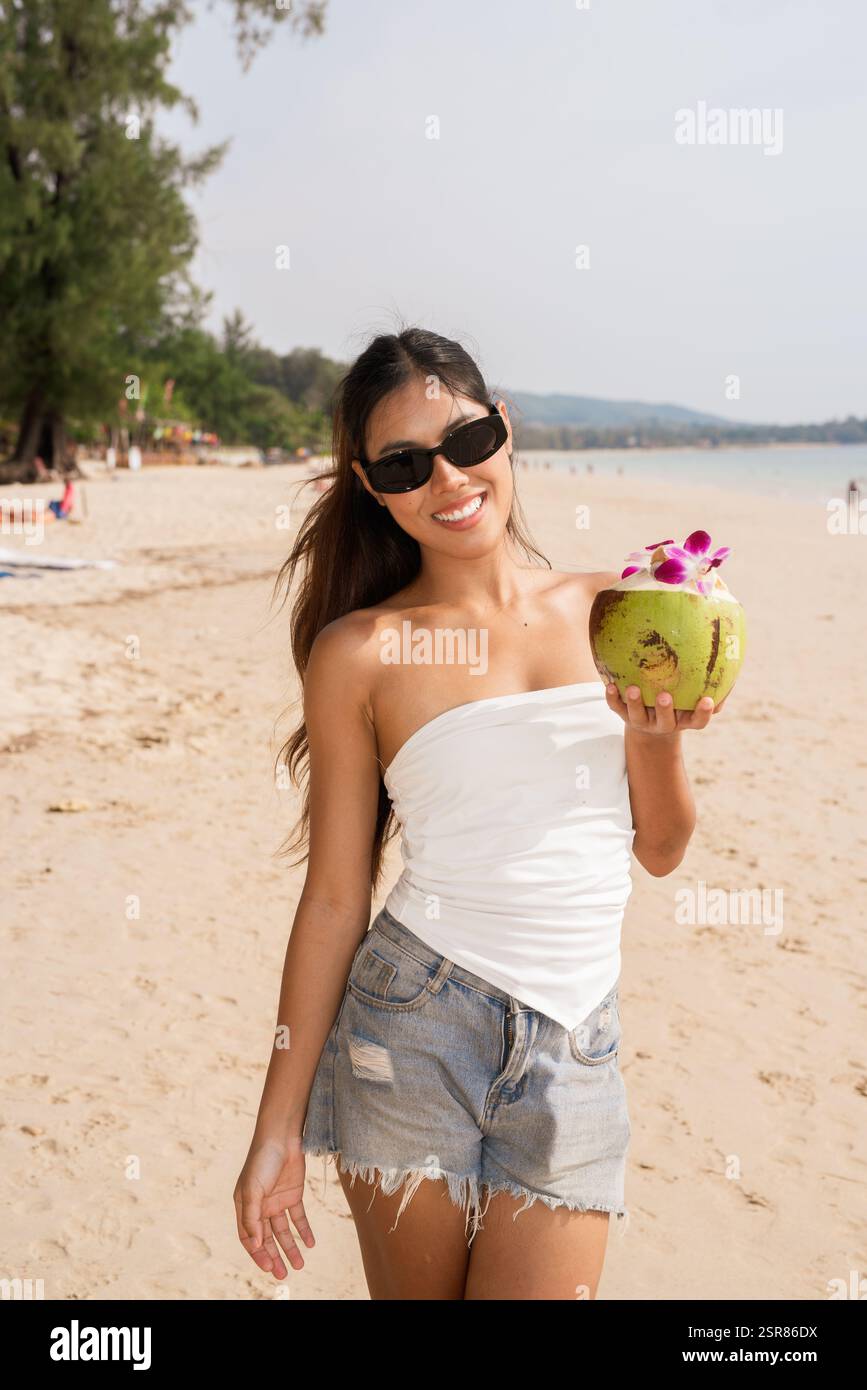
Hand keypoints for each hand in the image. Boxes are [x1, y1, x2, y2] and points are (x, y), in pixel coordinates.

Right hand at [233, 1134, 314, 1278]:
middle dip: (274, 1256)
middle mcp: (260, 1206)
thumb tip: (256, 1244)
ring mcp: (277, 1201)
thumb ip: (252, 1218)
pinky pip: (298, 1217)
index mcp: (244, 1206)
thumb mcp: (253, 1190)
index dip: (257, 1253)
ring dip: (290, 1247)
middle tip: (283, 1274)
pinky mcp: (293, 1194)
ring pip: (283, 1231)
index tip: (268, 1267)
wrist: (282, 1136)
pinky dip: (304, 1230)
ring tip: (299, 1265)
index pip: (249, 1237)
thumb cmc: (262, 1160)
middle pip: (267, 1238)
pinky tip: (310, 1243)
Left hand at [605, 683, 728, 734]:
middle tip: (665, 696)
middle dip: (666, 709)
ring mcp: (643, 721)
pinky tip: (609, 684)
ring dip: (635, 703)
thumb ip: (712, 681)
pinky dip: (612, 697)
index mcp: (685, 719)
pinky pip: (616, 708)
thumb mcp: (696, 695)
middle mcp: (665, 723)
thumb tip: (731, 658)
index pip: (698, 721)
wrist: (650, 722)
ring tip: (632, 688)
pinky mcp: (624, 715)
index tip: (708, 701)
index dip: (703, 713)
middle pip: (667, 721)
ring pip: (638, 716)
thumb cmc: (681, 700)